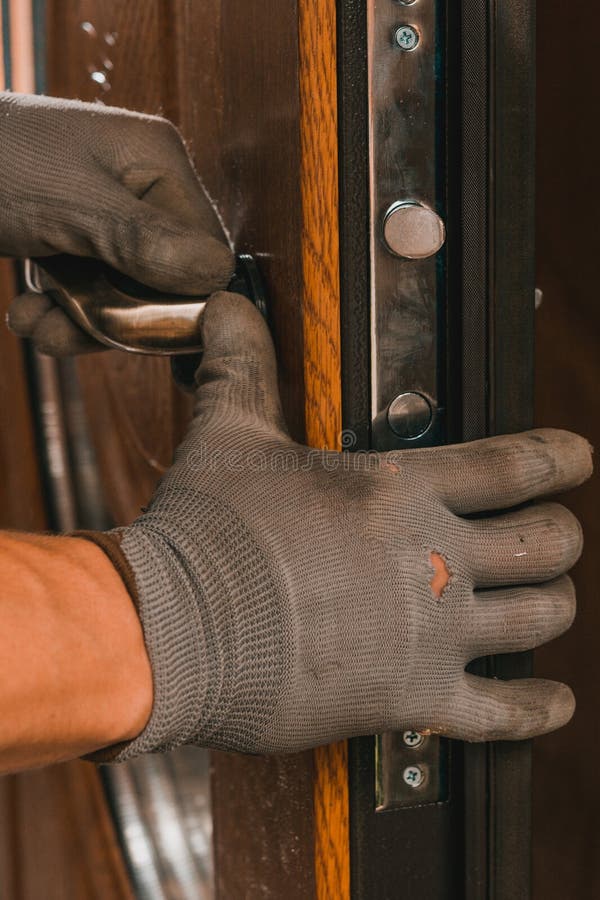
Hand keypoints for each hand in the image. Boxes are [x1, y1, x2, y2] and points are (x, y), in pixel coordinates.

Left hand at [1, 91, 232, 354]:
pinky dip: (60, 313)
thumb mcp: (68, 205)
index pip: (206, 254)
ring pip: (125, 296)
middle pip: (165, 282)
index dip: (178, 301)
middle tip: (69, 326)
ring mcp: (105, 216)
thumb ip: (145, 242)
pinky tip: (25, 312)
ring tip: (36, 322)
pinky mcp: (74, 239)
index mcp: (157, 161)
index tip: (133, 327)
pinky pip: (90, 292)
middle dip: (116, 316)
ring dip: (79, 322)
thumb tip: (217, 277)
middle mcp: (139, 188)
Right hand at [89, 294, 591, 758]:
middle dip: (560, 534)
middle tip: (549, 533)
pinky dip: (538, 710)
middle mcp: (432, 557)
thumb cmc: (204, 533)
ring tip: (545, 598)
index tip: (579, 458)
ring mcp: (430, 631)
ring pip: (542, 617)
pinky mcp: (412, 698)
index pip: (514, 465)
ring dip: (554, 604)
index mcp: (400, 489)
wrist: (174, 630)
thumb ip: (243, 366)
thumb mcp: (227, 435)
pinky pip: (502, 714)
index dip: (561, 458)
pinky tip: (553, 702)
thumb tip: (227, 305)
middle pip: (547, 541)